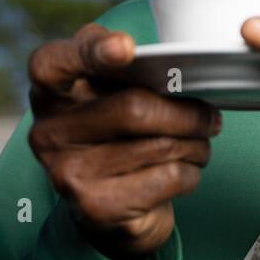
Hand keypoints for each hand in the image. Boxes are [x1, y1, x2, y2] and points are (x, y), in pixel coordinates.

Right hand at [27, 23, 221, 259]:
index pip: (52, 63)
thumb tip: (159, 56)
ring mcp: (67, 173)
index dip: (90, 52)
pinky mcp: (96, 207)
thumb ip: (120, 64)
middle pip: (133, 108)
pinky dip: (191, 172)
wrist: (112, 211)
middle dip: (187, 113)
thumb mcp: (109, 94)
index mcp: (49, 92)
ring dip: (197, 144)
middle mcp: (48, 132)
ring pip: (161, 144)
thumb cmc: (119, 135)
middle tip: (211, 118)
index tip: (126, 48)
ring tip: (198, 145)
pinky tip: (184, 171)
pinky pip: (169, 176)